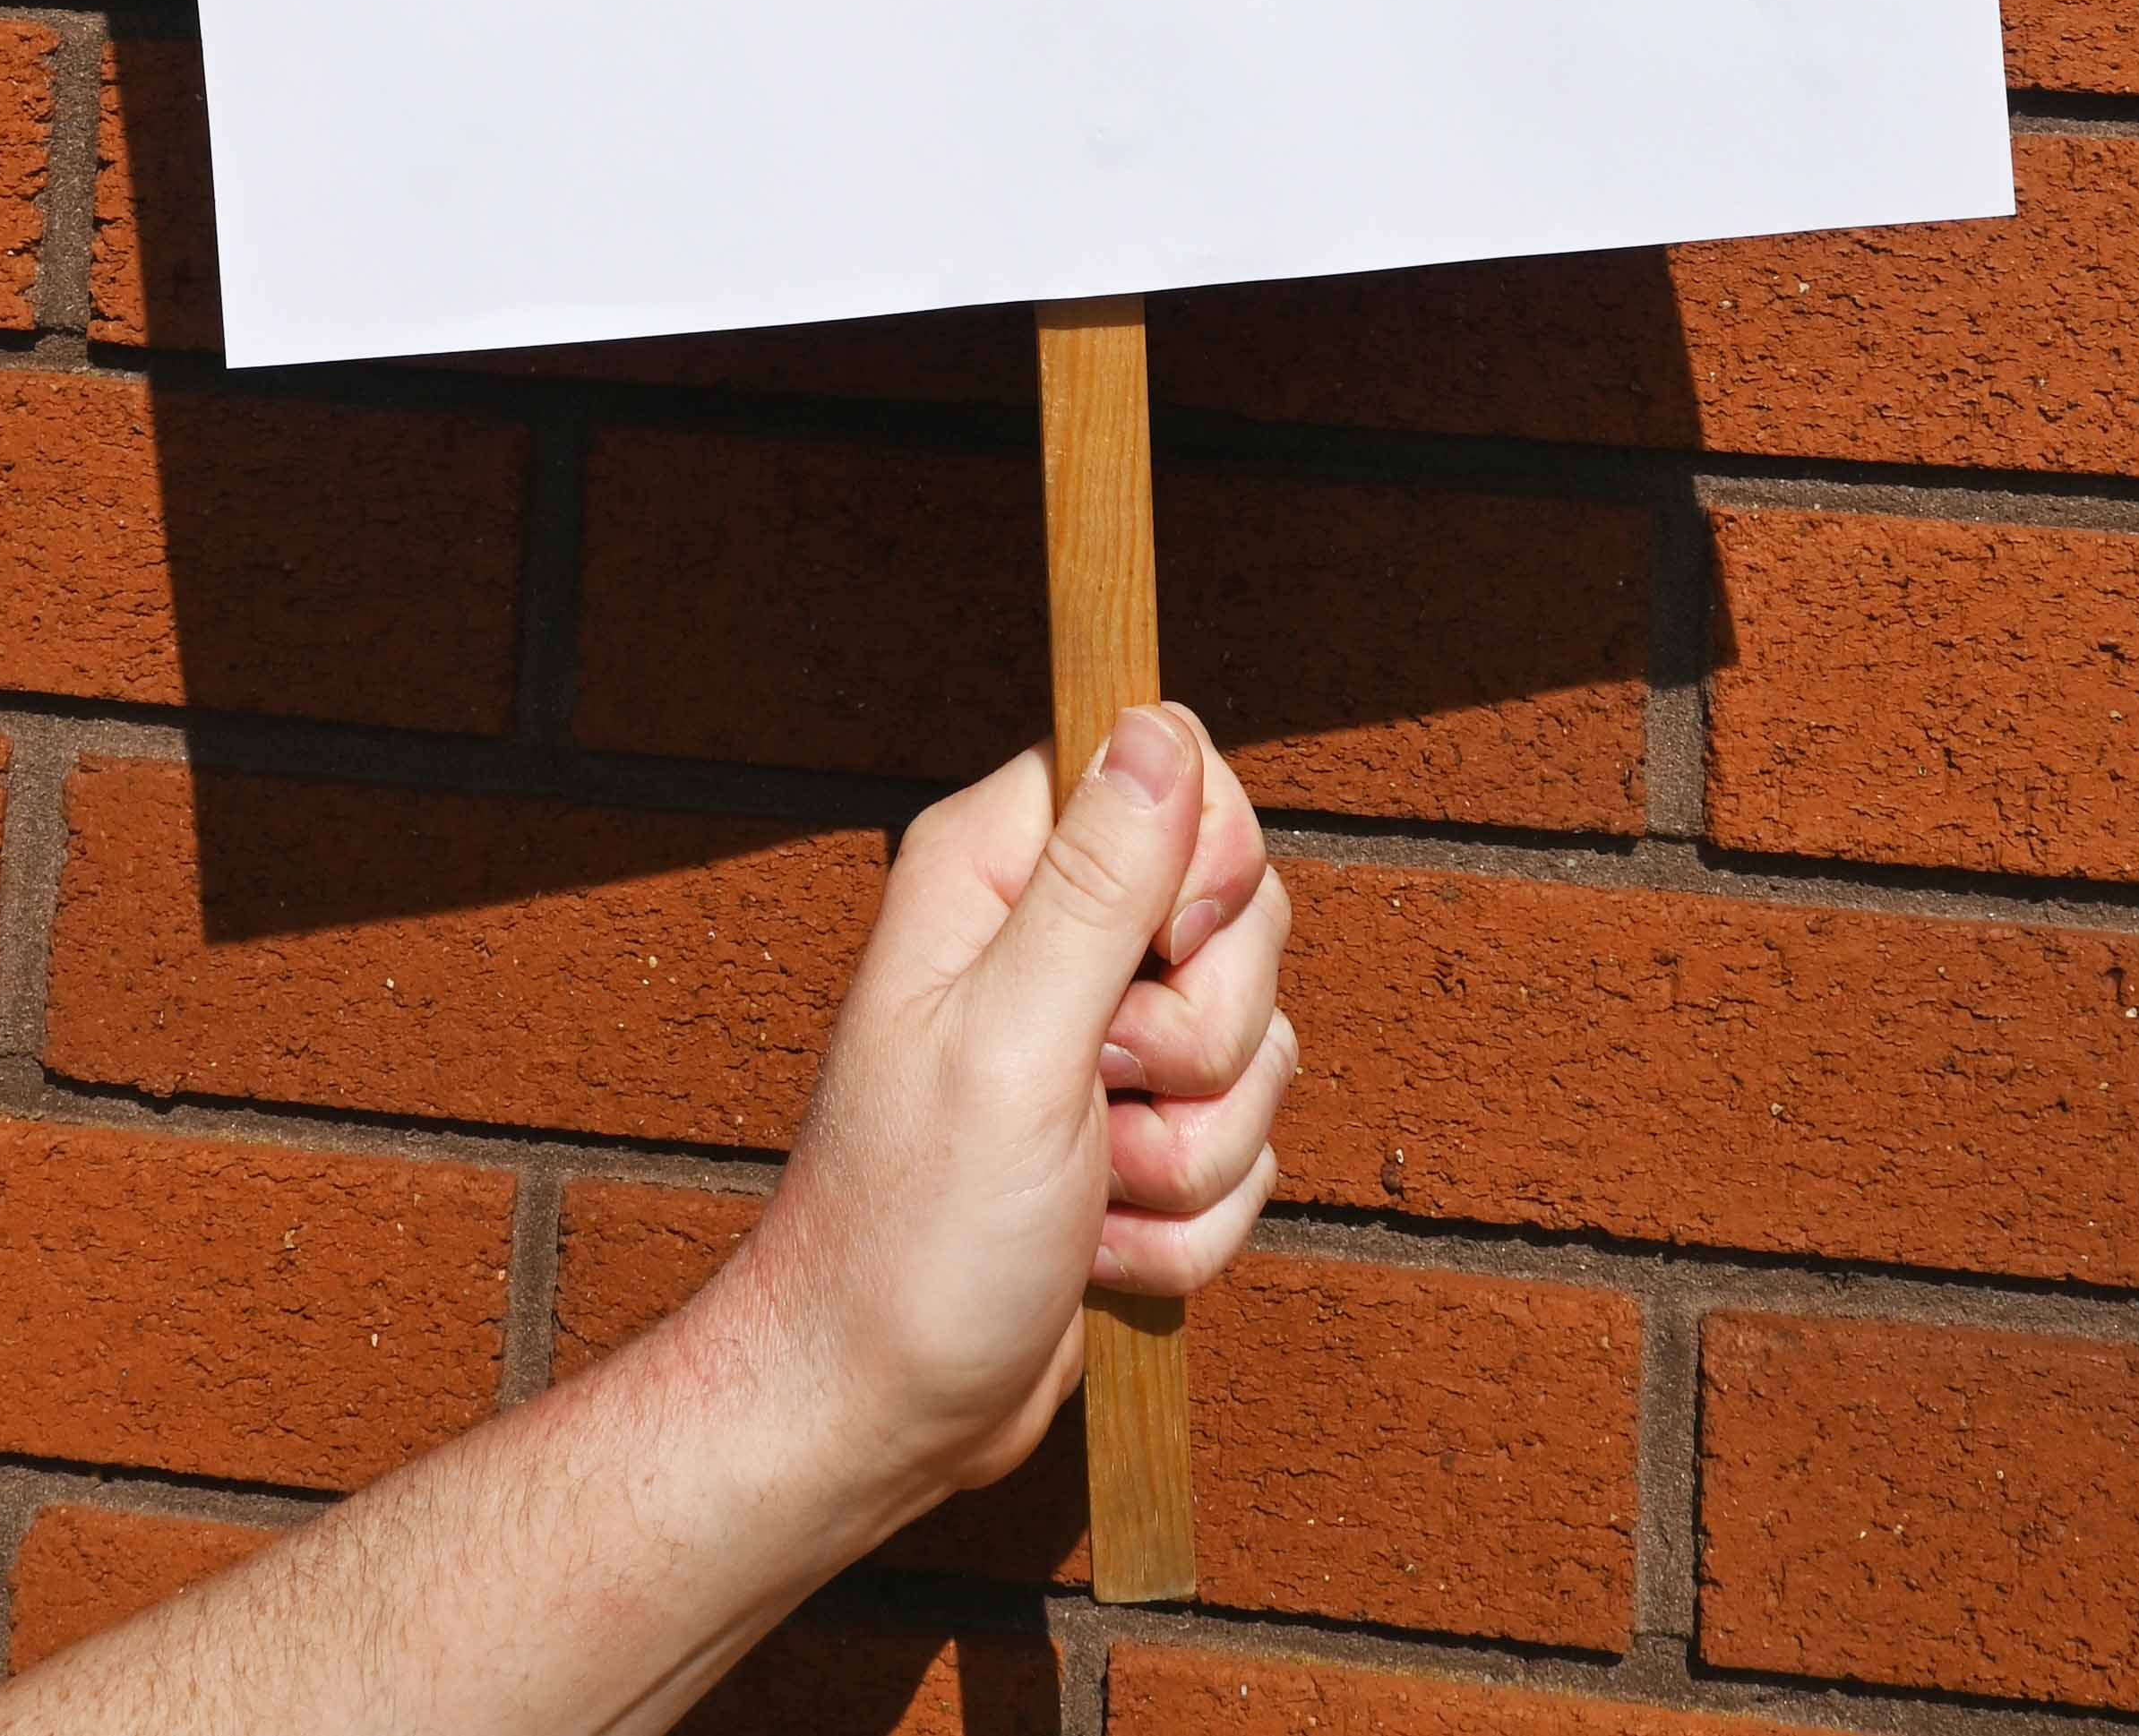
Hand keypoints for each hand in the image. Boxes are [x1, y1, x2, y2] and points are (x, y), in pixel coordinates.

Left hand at [733, 706, 1292, 1538]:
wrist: (882, 1410)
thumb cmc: (910, 1233)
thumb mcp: (1011, 1043)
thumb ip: (1099, 884)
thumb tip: (1163, 728)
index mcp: (999, 867)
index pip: (1170, 767)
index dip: (1204, 865)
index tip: (1165, 949)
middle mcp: (1050, 933)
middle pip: (1239, 913)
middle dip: (1203, 1040)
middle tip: (1101, 1092)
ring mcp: (1096, 1038)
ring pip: (1257, 1047)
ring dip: (1190, 1152)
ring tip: (1082, 1190)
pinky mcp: (1134, 1133)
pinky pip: (1244, 1150)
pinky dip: (1185, 1220)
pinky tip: (1093, 1244)